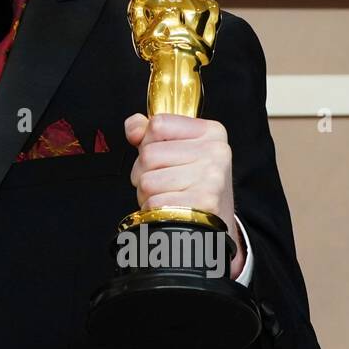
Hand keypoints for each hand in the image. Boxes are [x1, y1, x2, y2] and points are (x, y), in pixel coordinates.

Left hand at [124, 113, 244, 278]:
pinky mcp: (204, 203)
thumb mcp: (177, 149)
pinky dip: (153, 210)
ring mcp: (212, 177)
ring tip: (167, 196)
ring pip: (147, 181)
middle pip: (148, 154)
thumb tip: (133, 129)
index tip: (162, 156)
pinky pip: (154, 204)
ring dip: (147, 195)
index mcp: (210, 132)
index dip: (148, 142)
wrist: (215, 223)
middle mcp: (216, 152)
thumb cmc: (192, 183)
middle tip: (163, 183)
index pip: (158, 124)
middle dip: (143, 173)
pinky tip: (171, 210)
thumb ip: (149, 132)